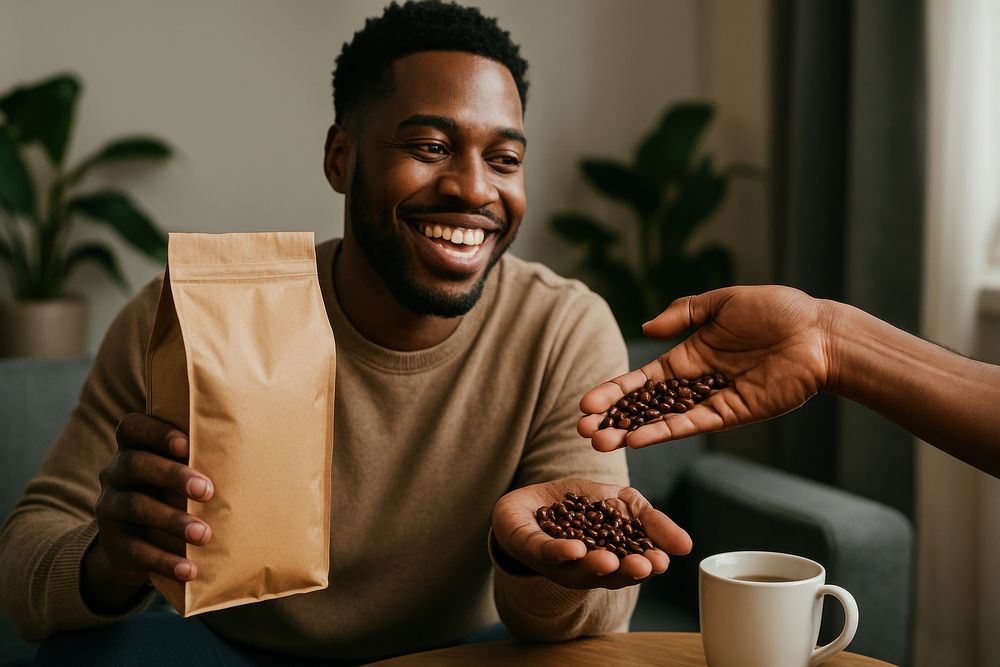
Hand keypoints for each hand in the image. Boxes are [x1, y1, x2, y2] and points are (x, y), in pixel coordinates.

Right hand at [83, 414, 213, 610]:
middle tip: (207, 491)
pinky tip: (190, 569)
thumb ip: (207, 460)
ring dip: (173, 521)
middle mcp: (115, 474)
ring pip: (135, 506)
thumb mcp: (183, 477)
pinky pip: (135, 550)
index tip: (187, 445)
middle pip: (136, 464)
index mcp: (134, 449)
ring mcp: (109, 508)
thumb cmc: (175, 497)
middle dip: (173, 475)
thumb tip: (272, 451)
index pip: (132, 427)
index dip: (156, 432)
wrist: (137, 548)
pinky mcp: (112, 543)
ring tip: (204, 535)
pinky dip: (164, 560)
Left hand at [492, 478, 691, 588]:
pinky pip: (546, 553)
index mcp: (610, 558)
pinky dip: (560, 552)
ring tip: (609, 560)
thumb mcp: (622, 503)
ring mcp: (556, 561)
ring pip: (577, 569)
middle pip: (607, 574)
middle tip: (643, 566)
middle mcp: (585, 567)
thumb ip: (651, 520)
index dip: (646, 564)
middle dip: (625, 571)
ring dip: (594, 565)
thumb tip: (686, 545)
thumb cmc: (579, 505)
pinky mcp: (530, 547)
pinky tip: (575, 549)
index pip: (632, 564)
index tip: (662, 562)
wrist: (529, 500)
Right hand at [578, 285, 832, 451]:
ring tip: (599, 442)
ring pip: (662, 420)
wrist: (820, 333)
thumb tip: (647, 327)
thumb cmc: (778, 311)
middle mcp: (695, 381)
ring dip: (630, 431)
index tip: (586, 403)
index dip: (614, 391)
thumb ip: (684, 312)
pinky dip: (664, 432)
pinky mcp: (732, 413)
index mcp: (689, 354)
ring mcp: (712, 400)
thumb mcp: (723, 301)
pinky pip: (692, 424)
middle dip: (613, 417)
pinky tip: (637, 438)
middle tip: (582, 429)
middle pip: (645, 405)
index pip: (642, 379)